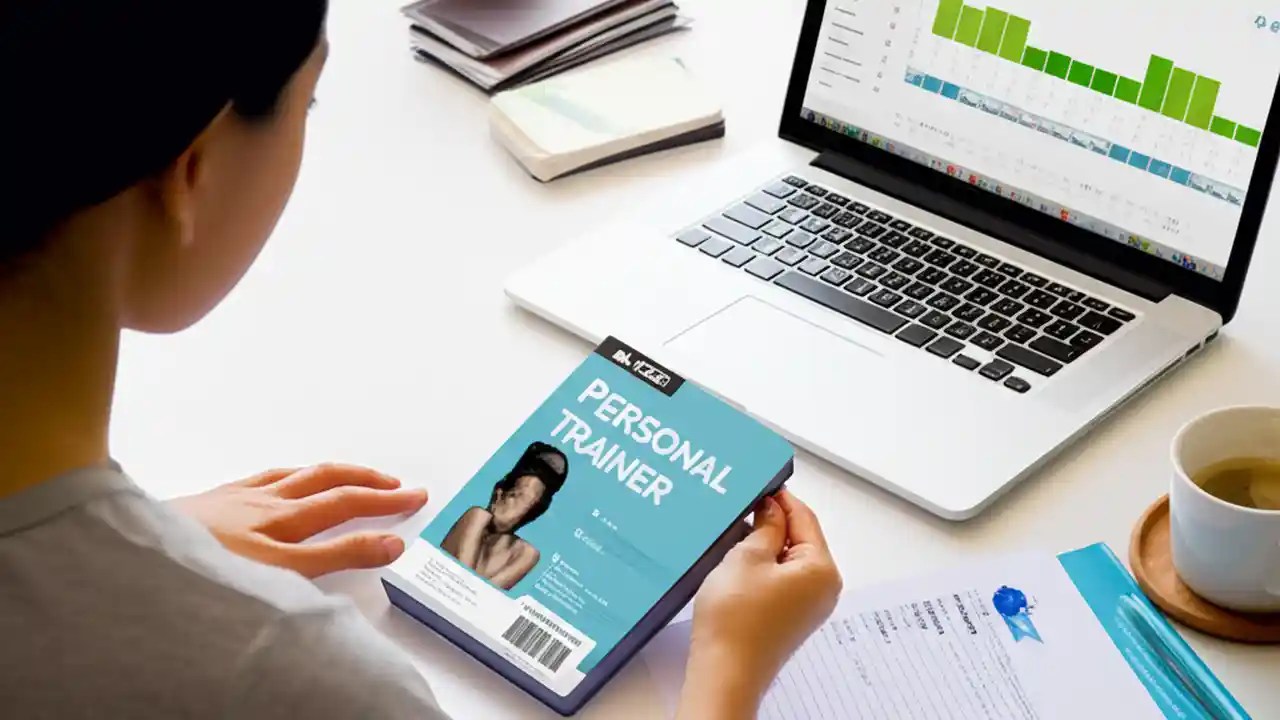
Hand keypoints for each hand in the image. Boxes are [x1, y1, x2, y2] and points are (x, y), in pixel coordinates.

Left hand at [171, 464, 427, 577]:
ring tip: (354, 475)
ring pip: (295, 475)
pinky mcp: (212, 500)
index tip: (415, 498)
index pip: (347, 505)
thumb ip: (335, 558)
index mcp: (283, 521)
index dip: (384, 503)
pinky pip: (260, 477)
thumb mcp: (280, 572)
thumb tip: (388, 544)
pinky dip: (287, 474)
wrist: (133, 554)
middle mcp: (264, 502)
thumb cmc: (201, 568)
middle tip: (399, 485)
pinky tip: (285, 479)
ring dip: (333, 472)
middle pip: (327, 482)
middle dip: (368, 482)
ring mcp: (236, 498)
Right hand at [677, 490, 841, 719]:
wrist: (724, 671)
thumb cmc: (736, 621)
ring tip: (735, 536)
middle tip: (743, 507)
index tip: (760, 484)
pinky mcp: (789, 618)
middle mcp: (823, 589)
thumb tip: (773, 508)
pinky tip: (737, 565)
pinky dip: (761, 567)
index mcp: (822, 570)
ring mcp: (807, 606)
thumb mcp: (747, 556)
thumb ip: (766, 526)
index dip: (780, 497)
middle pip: (800, 539)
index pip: (805, 518)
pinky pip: (780, 580)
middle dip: (771, 523)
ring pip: (787, 560)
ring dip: (763, 546)